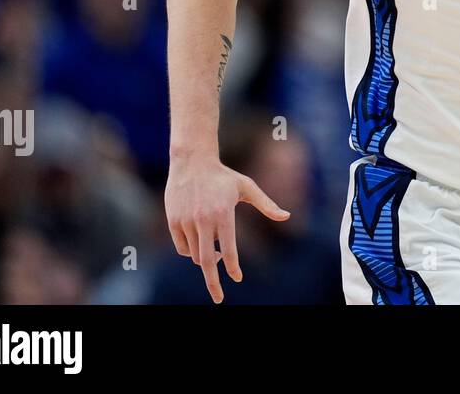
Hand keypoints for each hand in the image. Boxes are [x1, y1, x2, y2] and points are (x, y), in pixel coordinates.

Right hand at [164, 153, 289, 302]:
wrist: (192, 162)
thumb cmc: (223, 176)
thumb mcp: (247, 187)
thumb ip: (267, 205)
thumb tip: (287, 216)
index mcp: (223, 213)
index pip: (227, 249)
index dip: (233, 267)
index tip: (237, 278)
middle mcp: (202, 219)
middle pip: (206, 261)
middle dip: (213, 281)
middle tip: (219, 297)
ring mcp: (185, 221)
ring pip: (194, 255)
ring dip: (205, 260)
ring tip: (214, 253)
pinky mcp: (173, 221)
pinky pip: (182, 247)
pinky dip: (191, 251)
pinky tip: (200, 244)